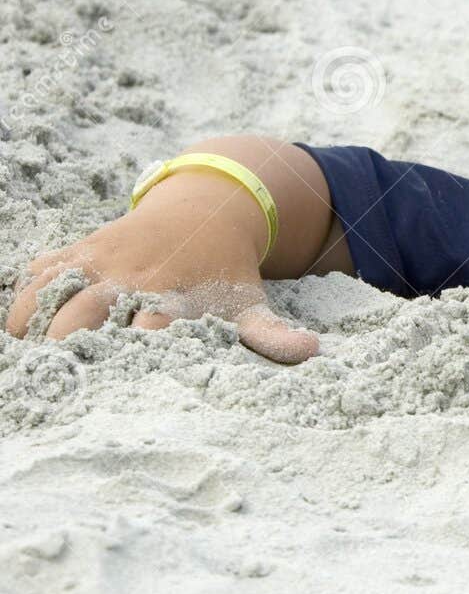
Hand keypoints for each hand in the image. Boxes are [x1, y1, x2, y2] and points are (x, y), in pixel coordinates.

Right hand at [4, 175, 319, 363]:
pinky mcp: (76, 249)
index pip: (143, 333)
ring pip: (47, 296)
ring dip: (33, 331)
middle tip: (57, 387)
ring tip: (32, 369)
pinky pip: (36, 276)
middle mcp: (132, 276)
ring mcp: (99, 260)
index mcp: (172, 296)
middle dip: (65, 352)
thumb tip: (314, 353)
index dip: (128, 357)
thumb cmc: (226, 270)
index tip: (117, 386)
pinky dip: (22, 303)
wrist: (209, 206)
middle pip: (80, 320)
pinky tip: (22, 334)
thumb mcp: (251, 302)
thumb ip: (273, 335)